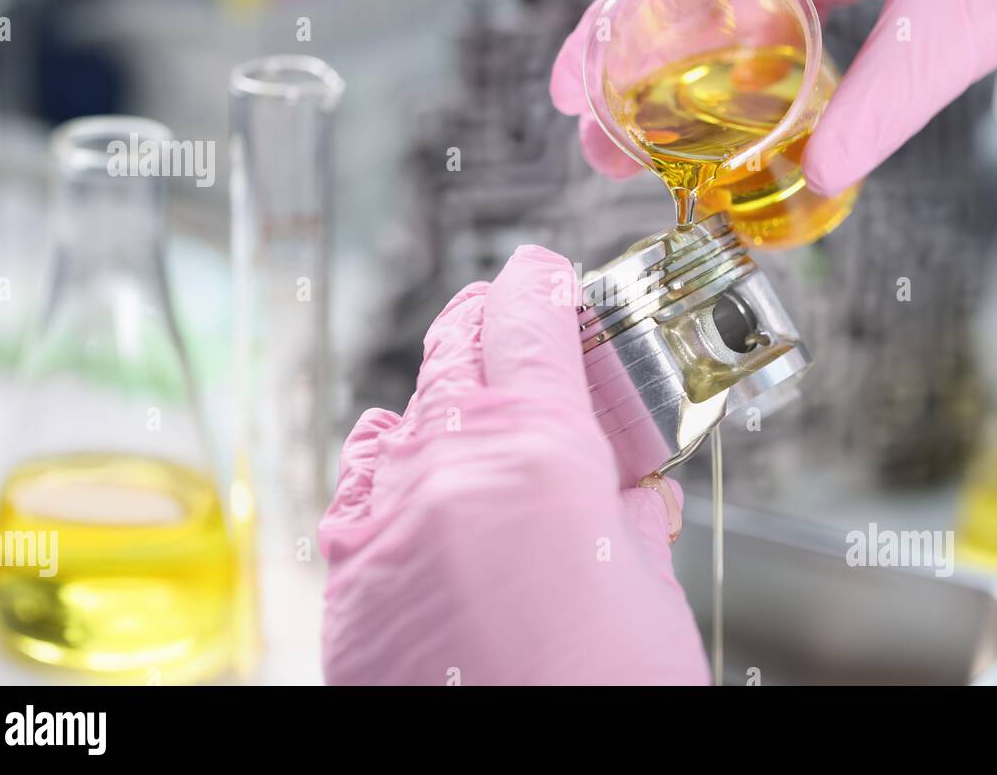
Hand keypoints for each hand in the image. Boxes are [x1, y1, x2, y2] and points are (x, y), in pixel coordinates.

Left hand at [320, 245, 708, 684]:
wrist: (527, 769)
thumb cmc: (607, 693)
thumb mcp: (647, 593)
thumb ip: (627, 518)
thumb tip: (629, 489)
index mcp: (537, 452)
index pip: (525, 325)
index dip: (536, 285)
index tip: (542, 271)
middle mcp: (445, 466)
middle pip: (453, 354)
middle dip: (483, 322)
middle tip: (505, 310)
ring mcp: (384, 520)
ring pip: (401, 416)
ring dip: (435, 392)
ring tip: (461, 392)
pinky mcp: (350, 578)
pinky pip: (357, 486)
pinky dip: (383, 461)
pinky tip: (398, 461)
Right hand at [551, 0, 996, 193]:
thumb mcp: (966, 15)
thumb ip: (888, 98)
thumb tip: (819, 175)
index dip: (618, 22)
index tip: (574, 87)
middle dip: (632, 60)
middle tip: (598, 139)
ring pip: (724, 0)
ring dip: (682, 73)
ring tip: (642, 146)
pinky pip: (775, 13)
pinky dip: (743, 68)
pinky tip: (725, 118)